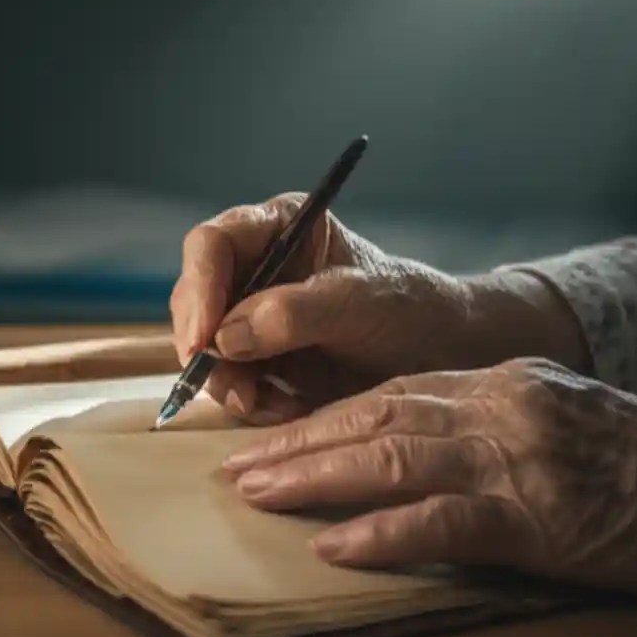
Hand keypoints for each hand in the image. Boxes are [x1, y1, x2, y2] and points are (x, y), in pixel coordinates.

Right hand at [170, 193, 589, 424]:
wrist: (440, 356)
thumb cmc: (410, 309)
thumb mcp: (362, 304)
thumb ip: (297, 312)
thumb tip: (227, 335)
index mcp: (278, 226)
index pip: (212, 244)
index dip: (199, 288)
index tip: (204, 338)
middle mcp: (255, 265)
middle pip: (196, 298)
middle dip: (207, 346)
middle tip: (231, 387)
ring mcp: (251, 314)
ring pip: (205, 347)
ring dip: (228, 383)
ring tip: (269, 405)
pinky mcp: (258, 357)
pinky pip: (228, 380)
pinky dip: (248, 402)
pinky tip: (283, 410)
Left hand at [223, 358, 636, 600]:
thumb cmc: (636, 455)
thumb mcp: (553, 409)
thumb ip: (484, 414)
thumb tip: (413, 434)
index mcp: (493, 382)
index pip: (388, 392)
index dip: (321, 416)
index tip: (270, 438)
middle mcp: (493, 408)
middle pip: (373, 416)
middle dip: (298, 442)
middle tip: (235, 466)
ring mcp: (513, 459)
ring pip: (392, 458)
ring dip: (316, 477)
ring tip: (257, 494)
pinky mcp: (535, 516)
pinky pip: (442, 522)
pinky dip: (383, 533)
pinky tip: (334, 545)